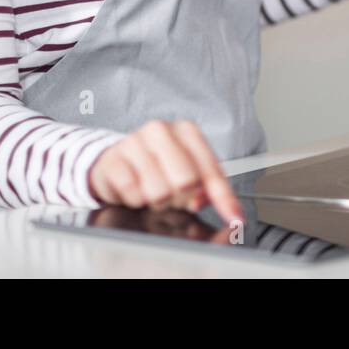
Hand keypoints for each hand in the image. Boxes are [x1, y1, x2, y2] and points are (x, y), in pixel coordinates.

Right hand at [88, 119, 243, 224]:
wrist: (116, 161)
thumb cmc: (158, 167)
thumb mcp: (187, 172)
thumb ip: (206, 189)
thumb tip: (212, 204)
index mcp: (187, 132)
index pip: (212, 170)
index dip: (224, 198)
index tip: (235, 218)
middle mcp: (161, 131)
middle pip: (186, 181)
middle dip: (181, 197)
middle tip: (173, 195)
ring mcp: (134, 142)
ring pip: (159, 191)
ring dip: (157, 201)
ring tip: (152, 191)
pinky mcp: (113, 159)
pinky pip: (133, 193)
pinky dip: (135, 200)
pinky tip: (134, 189)